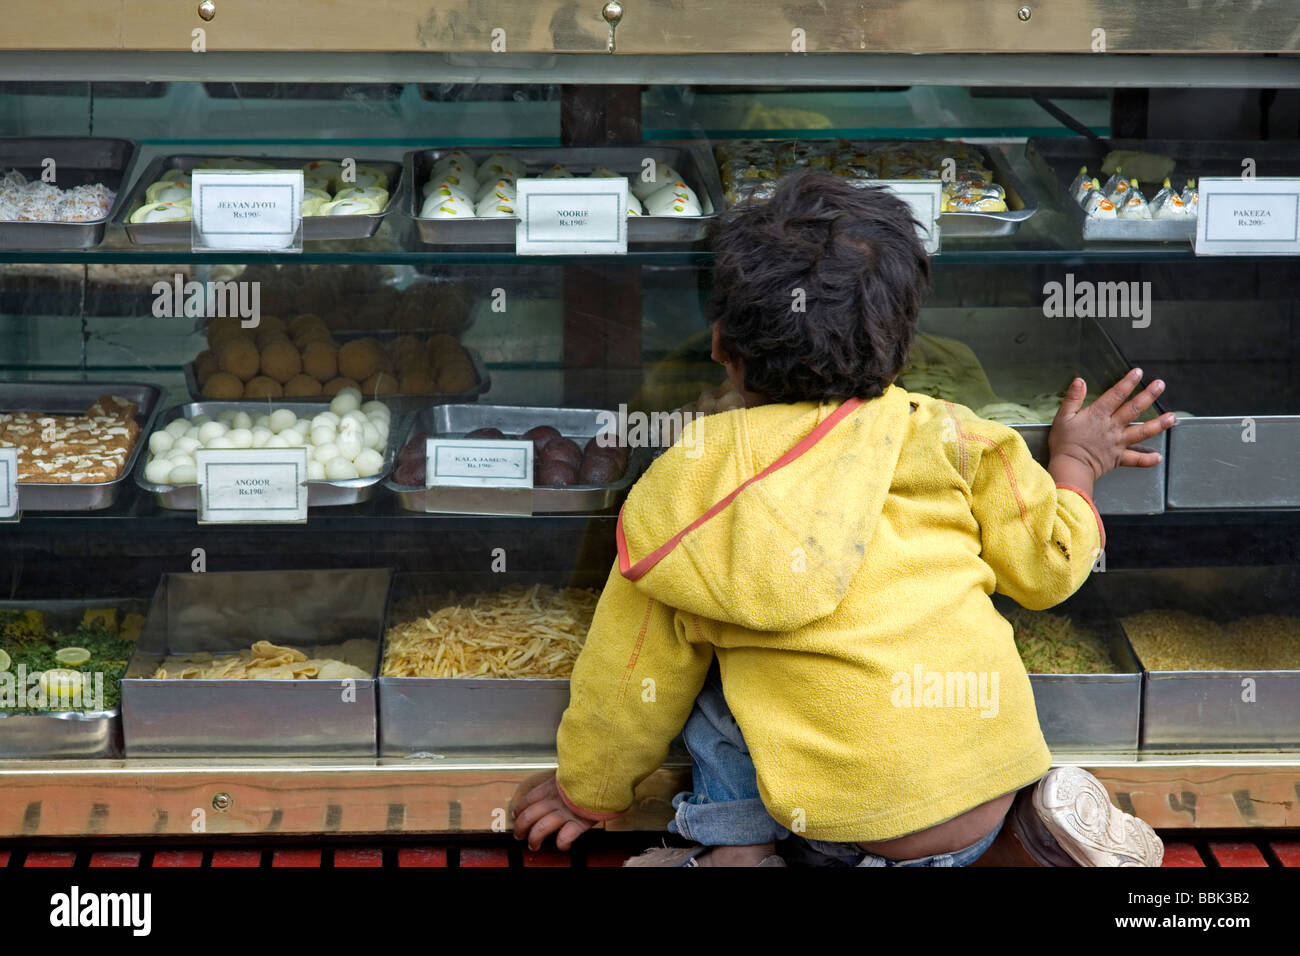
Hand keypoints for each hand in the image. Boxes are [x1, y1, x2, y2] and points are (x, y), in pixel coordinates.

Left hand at [512, 772, 598, 851]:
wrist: (606, 773)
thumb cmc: (590, 774)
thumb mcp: (570, 773)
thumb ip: (561, 780)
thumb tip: (558, 782)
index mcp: (552, 787)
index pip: (529, 799)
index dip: (520, 808)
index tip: (516, 814)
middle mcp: (555, 800)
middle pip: (530, 815)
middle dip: (520, 827)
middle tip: (519, 834)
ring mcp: (566, 812)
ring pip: (541, 828)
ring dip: (534, 839)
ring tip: (534, 845)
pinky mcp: (579, 822)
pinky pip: (565, 837)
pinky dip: (561, 843)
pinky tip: (562, 845)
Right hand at [1048, 370, 1175, 490]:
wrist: (1070, 466)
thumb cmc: (1064, 443)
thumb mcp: (1063, 417)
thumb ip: (1072, 398)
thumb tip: (1079, 381)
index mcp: (1098, 415)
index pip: (1116, 395)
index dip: (1128, 382)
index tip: (1138, 372)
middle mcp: (1112, 427)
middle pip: (1134, 409)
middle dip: (1148, 396)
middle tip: (1160, 385)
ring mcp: (1117, 443)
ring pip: (1142, 432)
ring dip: (1158, 424)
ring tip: (1172, 417)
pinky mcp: (1118, 458)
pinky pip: (1135, 459)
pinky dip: (1147, 459)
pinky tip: (1158, 457)